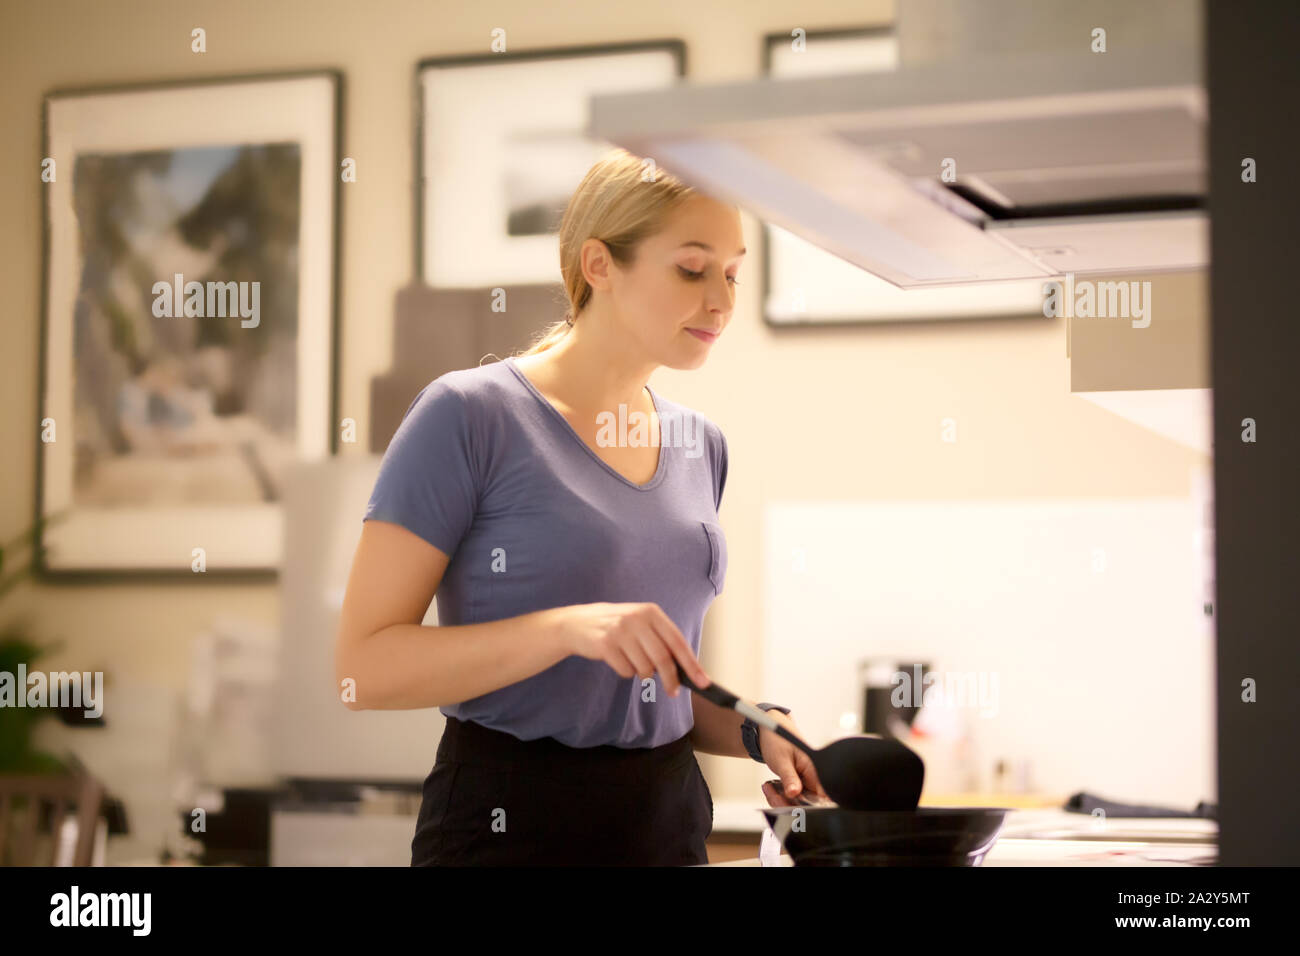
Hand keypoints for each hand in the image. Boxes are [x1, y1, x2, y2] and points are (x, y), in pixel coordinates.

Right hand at [554, 601, 709, 697]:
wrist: (577, 623)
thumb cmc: (616, 626)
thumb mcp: (640, 623)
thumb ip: (662, 641)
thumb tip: (687, 669)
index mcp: (651, 612)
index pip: (678, 642)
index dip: (691, 664)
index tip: (702, 682)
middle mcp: (637, 618)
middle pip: (663, 659)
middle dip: (671, 679)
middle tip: (673, 692)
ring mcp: (620, 630)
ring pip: (644, 668)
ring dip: (642, 673)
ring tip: (632, 661)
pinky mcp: (606, 644)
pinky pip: (626, 671)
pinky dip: (625, 672)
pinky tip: (617, 659)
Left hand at [756, 710, 829, 806]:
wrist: (769, 732)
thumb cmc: (777, 740)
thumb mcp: (781, 760)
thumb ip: (789, 777)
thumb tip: (794, 793)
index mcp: (814, 768)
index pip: (821, 795)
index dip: (808, 804)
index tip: (790, 801)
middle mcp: (814, 777)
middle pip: (809, 803)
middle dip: (788, 804)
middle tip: (772, 794)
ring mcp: (806, 782)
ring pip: (799, 803)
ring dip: (782, 801)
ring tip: (769, 789)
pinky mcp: (799, 785)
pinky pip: (792, 799)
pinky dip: (780, 798)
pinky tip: (770, 789)